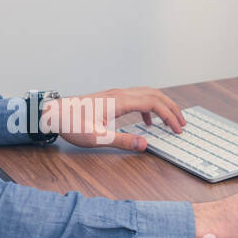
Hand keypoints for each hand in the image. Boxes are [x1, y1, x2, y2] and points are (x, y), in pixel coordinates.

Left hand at [46, 87, 185, 150]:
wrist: (54, 114)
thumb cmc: (72, 124)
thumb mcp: (97, 138)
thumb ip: (123, 140)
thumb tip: (145, 144)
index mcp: (120, 101)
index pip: (154, 103)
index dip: (169, 116)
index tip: (178, 129)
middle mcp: (121, 93)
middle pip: (155, 95)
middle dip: (172, 109)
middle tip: (183, 124)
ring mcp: (116, 94)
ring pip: (147, 94)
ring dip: (162, 106)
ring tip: (171, 121)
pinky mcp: (112, 98)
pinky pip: (137, 98)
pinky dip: (149, 107)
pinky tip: (148, 122)